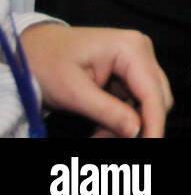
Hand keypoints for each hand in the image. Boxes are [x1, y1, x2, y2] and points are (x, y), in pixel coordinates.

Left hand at [20, 23, 172, 137]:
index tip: (151, 145)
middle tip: (111, 142)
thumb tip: (136, 131)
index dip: (154, 123)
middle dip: (138, 125)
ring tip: (98, 137)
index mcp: (130, 48)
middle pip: (156, 97)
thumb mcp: (73, 92)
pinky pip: (133, 101)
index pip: (152, 92)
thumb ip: (107, 112)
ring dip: (127, 124)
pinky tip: (101, 129)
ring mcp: (134, 61)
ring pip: (145, 102)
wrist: (31, 49)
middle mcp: (139, 51)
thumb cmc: (45, 62)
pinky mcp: (127, 72)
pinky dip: (120, 118)